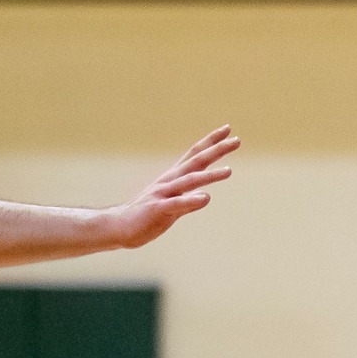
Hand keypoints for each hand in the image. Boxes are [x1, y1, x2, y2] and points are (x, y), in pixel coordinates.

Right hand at [111, 125, 239, 247]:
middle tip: (237, 140)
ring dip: (209, 175)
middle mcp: (170, 181)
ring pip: (189, 181)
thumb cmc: (147, 214)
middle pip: (196, 161)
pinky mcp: (158, 209)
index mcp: (174, 177)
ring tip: (229, 171)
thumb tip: (206, 196)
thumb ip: (188, 198)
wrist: (119, 226)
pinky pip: (177, 204)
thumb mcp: (172, 203)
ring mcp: (163, 194)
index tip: (228, 130)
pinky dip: (191, 200)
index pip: (195, 154)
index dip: (211, 142)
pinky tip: (206, 198)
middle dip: (217, 150)